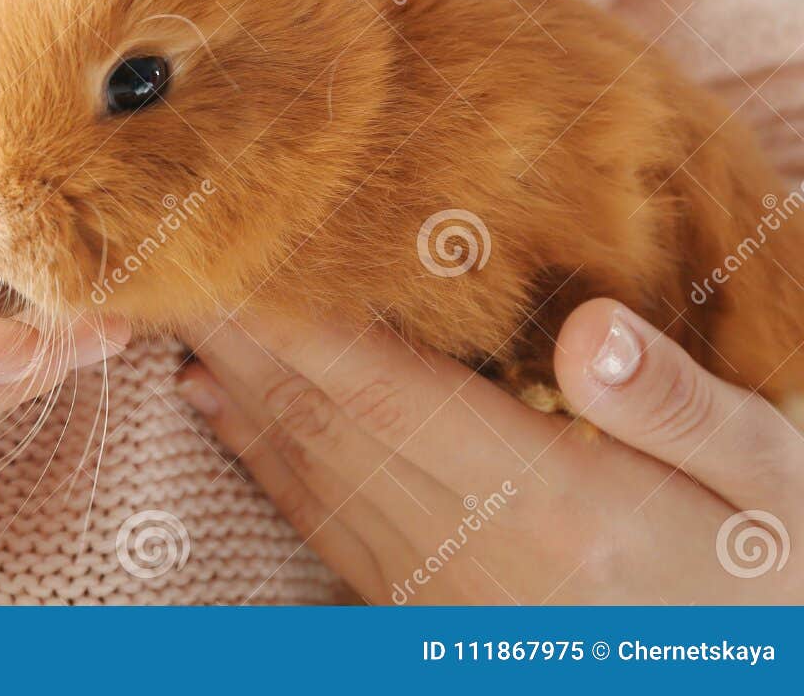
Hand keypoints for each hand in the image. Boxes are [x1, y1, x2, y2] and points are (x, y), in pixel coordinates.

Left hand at [178, 299, 800, 602]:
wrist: (752, 668)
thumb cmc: (770, 570)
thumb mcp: (767, 482)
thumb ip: (679, 405)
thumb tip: (591, 332)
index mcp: (553, 504)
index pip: (388, 393)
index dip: (298, 324)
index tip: (230, 259)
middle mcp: (477, 550)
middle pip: (326, 424)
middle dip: (242, 339)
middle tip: (169, 261)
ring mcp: (447, 593)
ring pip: (308, 471)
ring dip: (235, 389)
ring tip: (176, 313)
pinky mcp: (435, 613)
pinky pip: (325, 524)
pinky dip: (262, 458)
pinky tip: (221, 410)